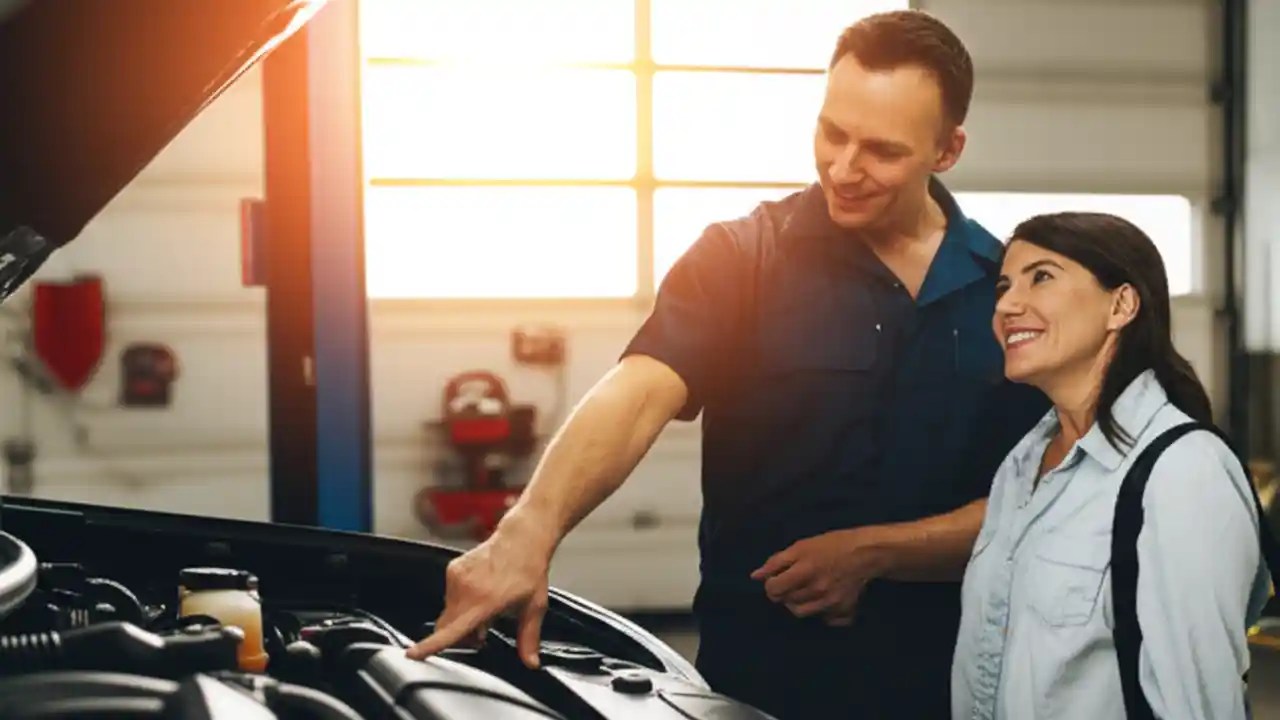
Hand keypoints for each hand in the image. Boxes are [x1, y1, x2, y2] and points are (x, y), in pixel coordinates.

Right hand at [405, 513, 556, 668]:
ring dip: (460, 617)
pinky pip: (449, 596)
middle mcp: (466, 589)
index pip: (452, 629)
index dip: (431, 644)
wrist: (521, 538)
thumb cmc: (529, 570)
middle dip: (460, 636)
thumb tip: (531, 663)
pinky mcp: (452, 568)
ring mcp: (457, 577)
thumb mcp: (534, 606)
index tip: (412, 654)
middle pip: (447, 626)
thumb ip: (528, 638)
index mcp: (485, 602)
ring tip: (484, 609)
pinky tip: (479, 595)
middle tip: (483, 633)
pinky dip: (460, 602)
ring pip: (448, 611)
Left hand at [750, 528, 886, 624]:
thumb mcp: (801, 547)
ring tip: (805, 592)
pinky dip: (822, 613)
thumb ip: (776, 562)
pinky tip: (824, 601)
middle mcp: (817, 591)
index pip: (774, 590)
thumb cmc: (830, 545)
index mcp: (804, 572)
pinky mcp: (844, 610)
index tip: (777, 579)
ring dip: (798, 604)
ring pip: (802, 613)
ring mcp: (831, 603)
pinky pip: (827, 620)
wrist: (865, 552)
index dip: (771, 585)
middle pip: (787, 602)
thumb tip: (755, 576)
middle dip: (785, 593)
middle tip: (792, 583)